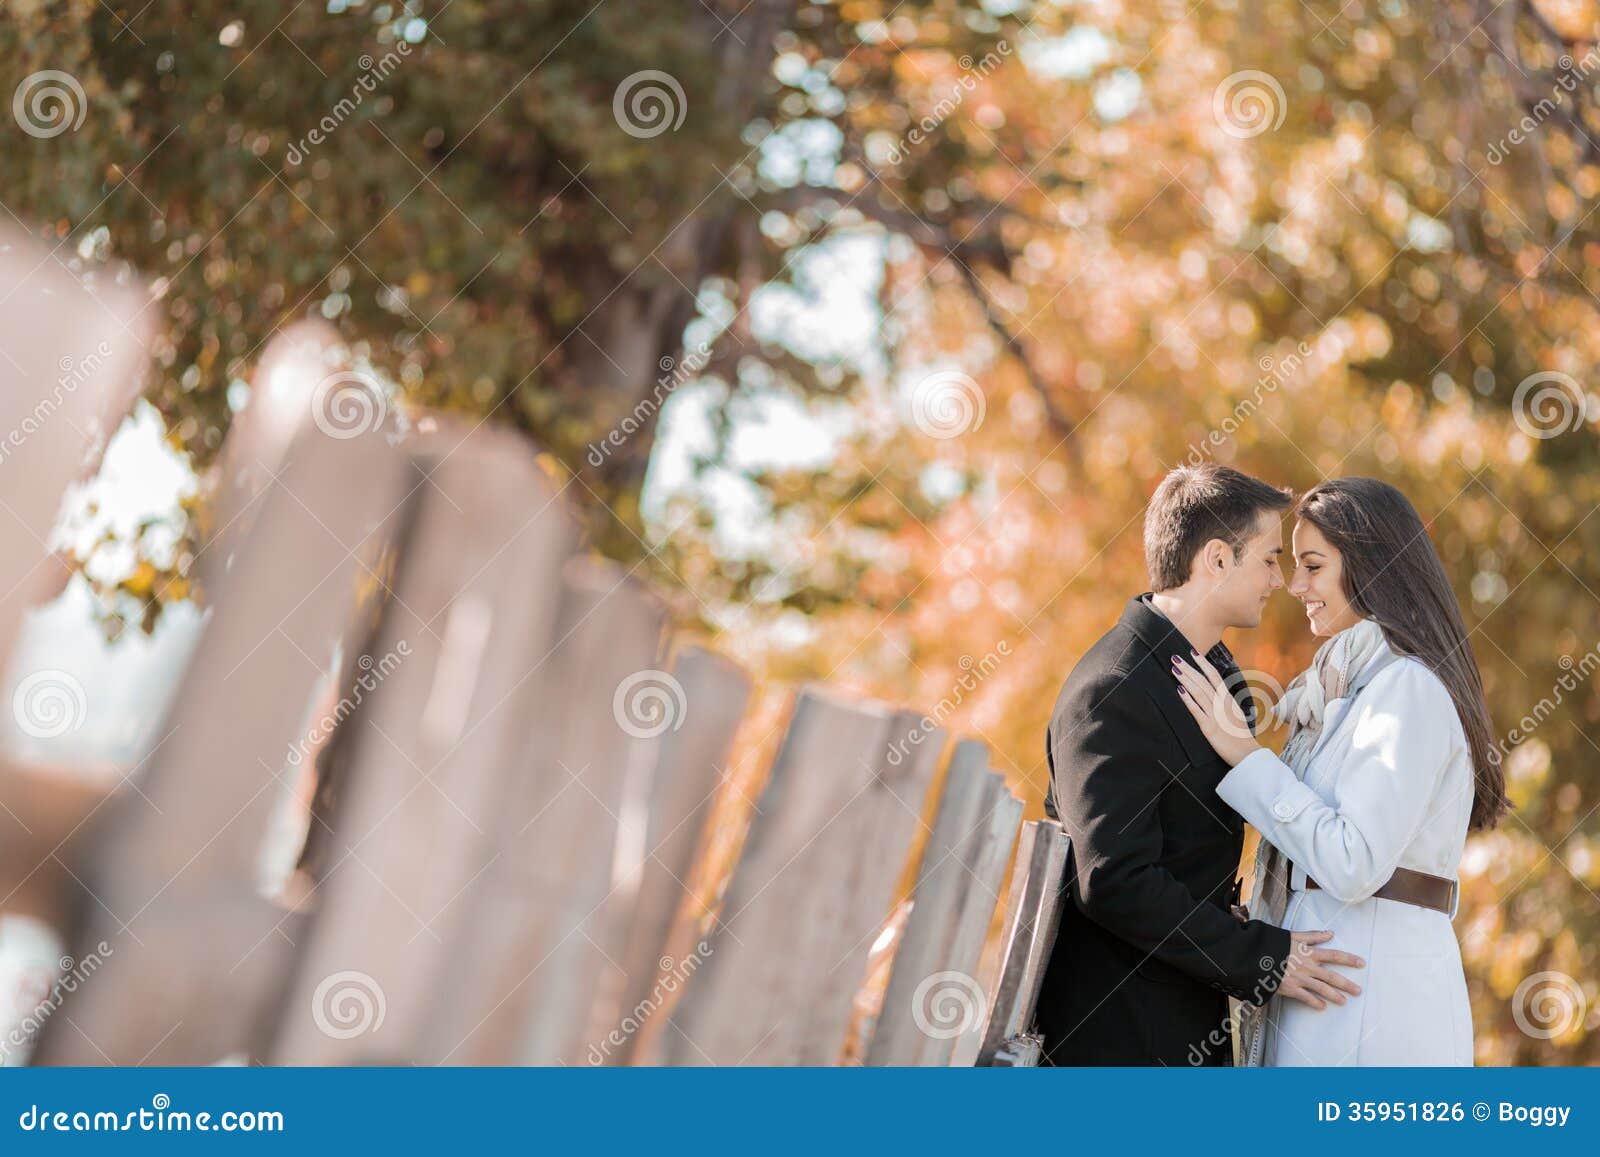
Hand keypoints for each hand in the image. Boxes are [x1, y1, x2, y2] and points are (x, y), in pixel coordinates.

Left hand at [1171, 651, 1261, 765]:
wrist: (1248, 753)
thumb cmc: (1242, 736)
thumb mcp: (1236, 714)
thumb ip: (1227, 704)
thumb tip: (1220, 695)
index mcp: (1228, 699)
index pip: (1214, 676)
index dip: (1203, 664)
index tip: (1193, 653)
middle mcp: (1221, 704)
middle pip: (1203, 681)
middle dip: (1189, 668)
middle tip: (1175, 657)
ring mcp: (1215, 714)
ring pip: (1198, 692)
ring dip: (1185, 679)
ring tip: (1174, 669)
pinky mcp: (1208, 727)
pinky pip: (1196, 710)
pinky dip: (1187, 699)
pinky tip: (1179, 690)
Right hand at [1277, 930, 1364, 1009]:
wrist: (1254, 955)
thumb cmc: (1272, 943)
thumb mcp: (1292, 935)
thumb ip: (1312, 935)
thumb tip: (1330, 933)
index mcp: (1308, 952)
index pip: (1334, 955)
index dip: (1349, 959)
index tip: (1362, 963)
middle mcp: (1307, 966)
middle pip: (1332, 976)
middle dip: (1346, 984)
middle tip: (1358, 991)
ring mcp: (1300, 978)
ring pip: (1322, 989)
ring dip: (1334, 996)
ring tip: (1344, 1001)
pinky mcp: (1290, 988)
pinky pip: (1306, 998)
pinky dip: (1315, 1003)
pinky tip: (1322, 1007)